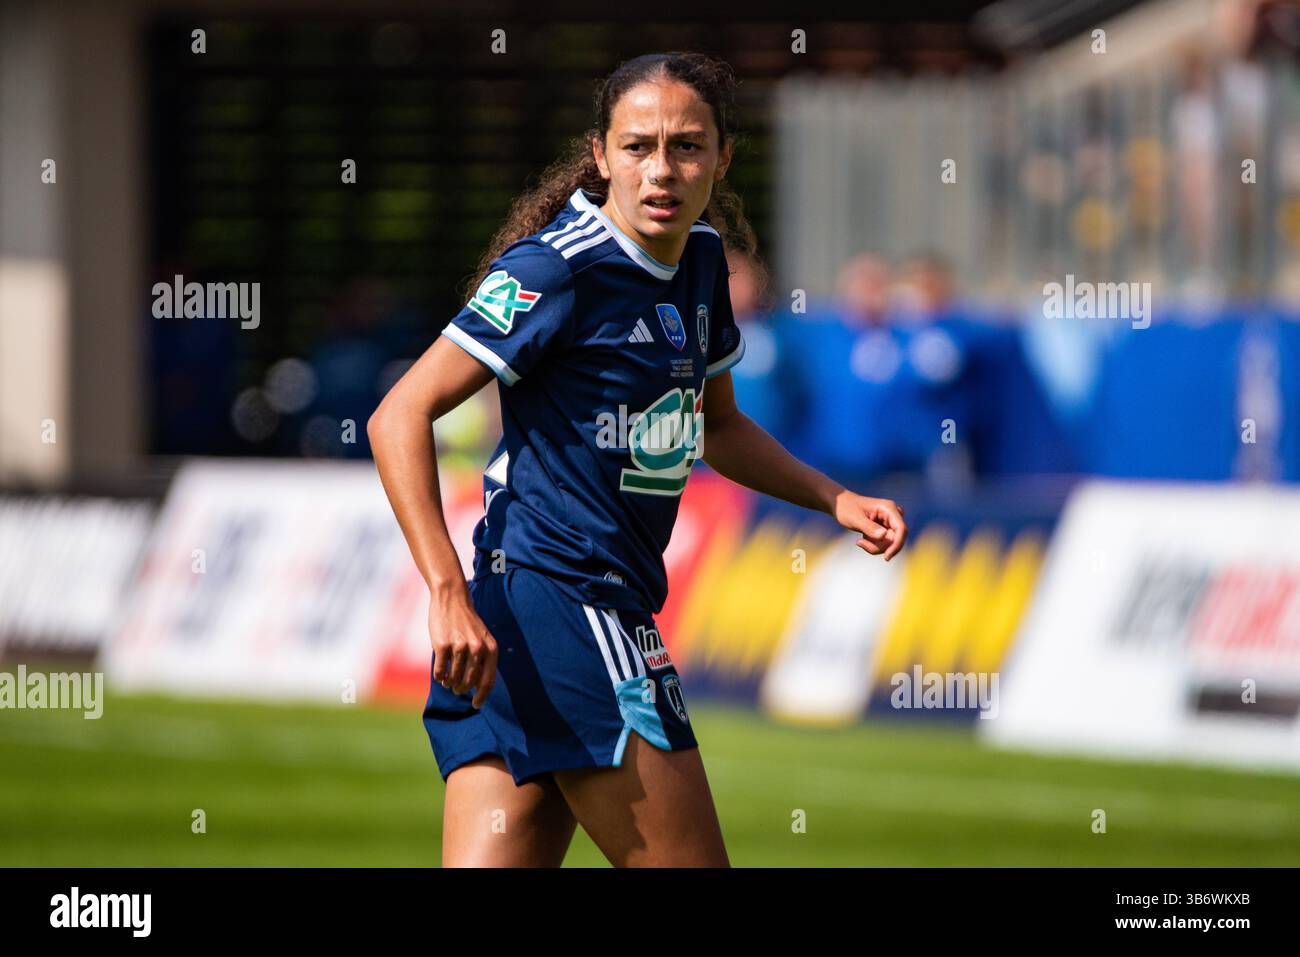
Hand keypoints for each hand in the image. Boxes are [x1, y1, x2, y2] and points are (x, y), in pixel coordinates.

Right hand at [428, 583, 497, 708]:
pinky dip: (439, 677)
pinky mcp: (442, 645)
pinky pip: (440, 671)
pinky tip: (440, 675)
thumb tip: (476, 687)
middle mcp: (477, 648)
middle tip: (457, 690)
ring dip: (450, 684)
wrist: (451, 598)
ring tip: (448, 682)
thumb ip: (482, 659)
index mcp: (491, 648)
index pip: (488, 681)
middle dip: (463, 690)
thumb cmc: (466, 621)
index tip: (476, 705)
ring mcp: (459, 647)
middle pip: (469, 682)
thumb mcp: (482, 638)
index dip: (482, 696)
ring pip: (454, 678)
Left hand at [831, 491, 907, 560]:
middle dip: (880, 546)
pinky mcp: (886, 529)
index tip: (887, 557)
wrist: (841, 505)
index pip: (901, 529)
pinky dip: (874, 545)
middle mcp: (893, 514)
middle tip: (860, 543)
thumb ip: (869, 527)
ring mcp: (890, 522)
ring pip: (891, 543)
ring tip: (860, 540)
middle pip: (896, 539)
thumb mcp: (855, 519)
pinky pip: (885, 544)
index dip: (897, 544)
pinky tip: (863, 538)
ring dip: (875, 546)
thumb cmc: (846, 509)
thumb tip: (884, 535)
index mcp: (888, 508)